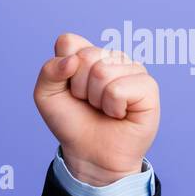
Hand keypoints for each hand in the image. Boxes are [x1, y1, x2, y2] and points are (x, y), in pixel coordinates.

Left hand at [34, 32, 159, 185]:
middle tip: (87, 103)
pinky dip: (112, 107)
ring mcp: (133, 69)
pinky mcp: (148, 87)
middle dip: (78, 87)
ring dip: (95, 98)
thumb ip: (49, 71)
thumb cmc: (71, 123)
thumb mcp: (46, 96)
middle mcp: (113, 57)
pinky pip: (118, 88)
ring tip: (103, 109)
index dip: (62, 70)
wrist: (89, 154)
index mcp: (88, 53)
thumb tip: (73, 60)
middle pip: (86, 56)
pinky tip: (118, 113)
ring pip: (102, 71)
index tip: (68, 89)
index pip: (69, 42)